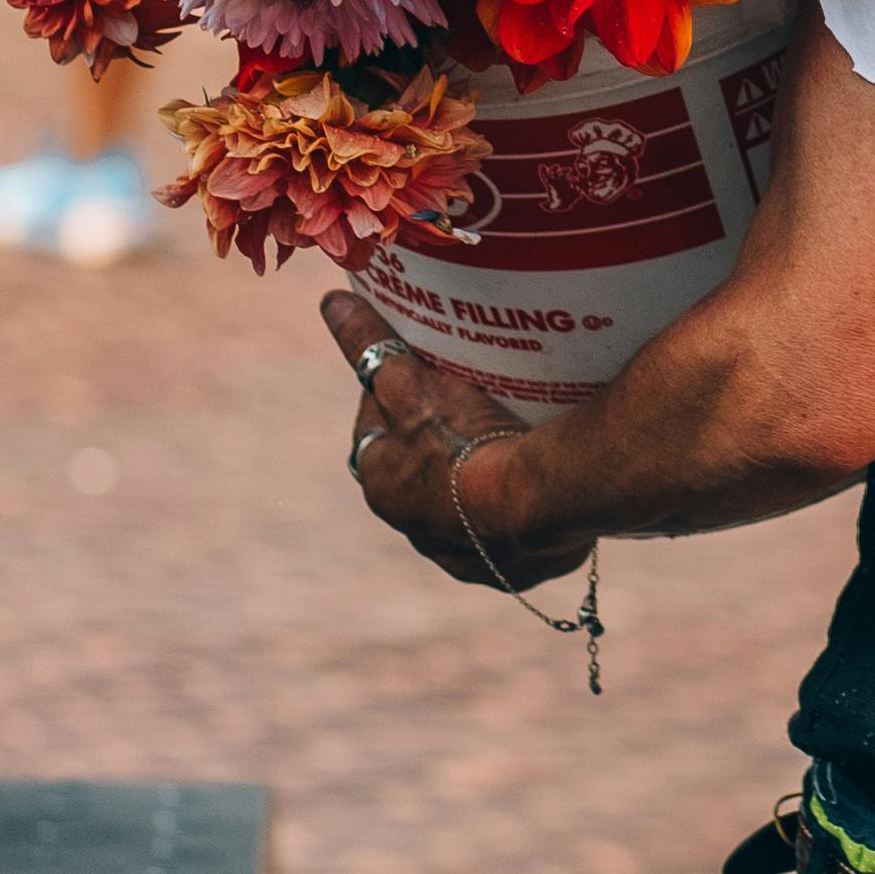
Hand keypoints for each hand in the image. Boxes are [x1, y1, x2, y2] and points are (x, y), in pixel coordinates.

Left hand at [321, 289, 590, 589]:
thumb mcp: (409, 380)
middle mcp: (417, 531)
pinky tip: (542, 477)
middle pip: (424, 474)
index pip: (377, 435)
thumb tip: (331, 302)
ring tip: (514, 433)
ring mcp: (468, 556)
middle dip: (440, 444)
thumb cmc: (461, 438)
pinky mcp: (516, 571)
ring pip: (468, 508)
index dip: (393, 400)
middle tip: (473, 399)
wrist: (536, 501)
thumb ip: (369, 343)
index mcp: (382, 487)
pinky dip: (523, 507)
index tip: (417, 371)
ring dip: (481, 480)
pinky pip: (515, 532)